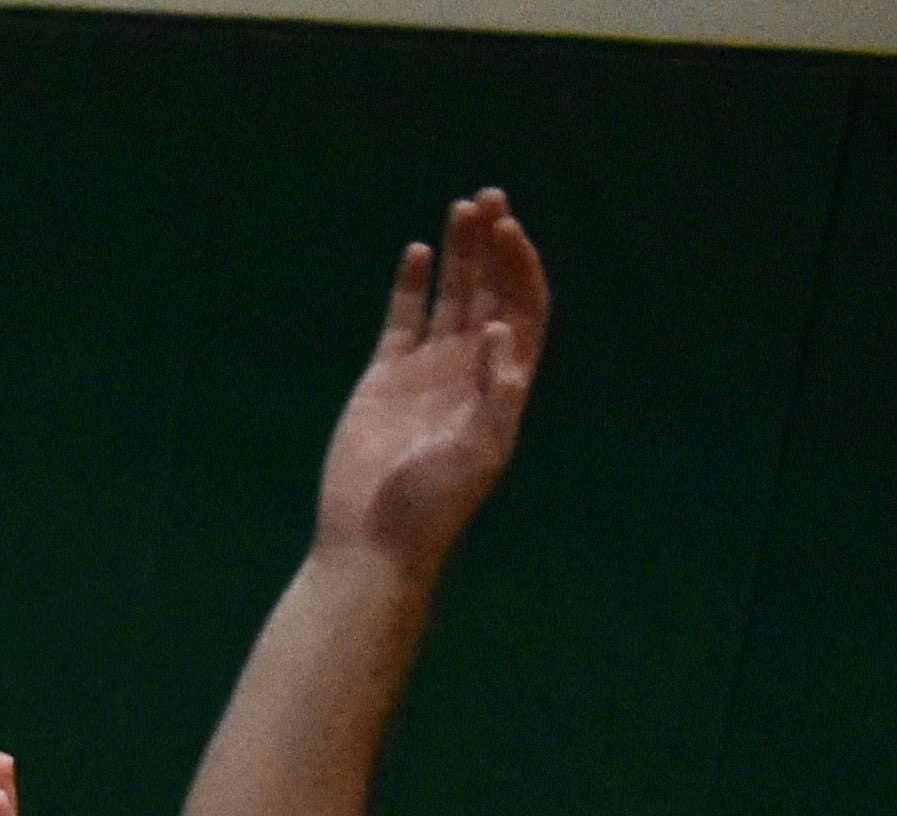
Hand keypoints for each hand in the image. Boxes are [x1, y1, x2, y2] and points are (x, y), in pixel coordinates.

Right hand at [317, 190, 545, 571]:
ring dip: (459, 253)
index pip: (525, 309)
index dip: (521, 268)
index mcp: (504, 383)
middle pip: (492, 292)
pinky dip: (411, 286)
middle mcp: (471, 368)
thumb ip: (496, 392)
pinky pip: (403, 320)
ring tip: (460, 207)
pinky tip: (417, 252)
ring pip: (450, 297)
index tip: (509, 232)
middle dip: (494, 245)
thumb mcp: (479, 452)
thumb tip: (501, 329)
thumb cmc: (433, 504)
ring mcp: (428, 370)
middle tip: (489, 198)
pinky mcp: (385, 378)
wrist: (371, 538)